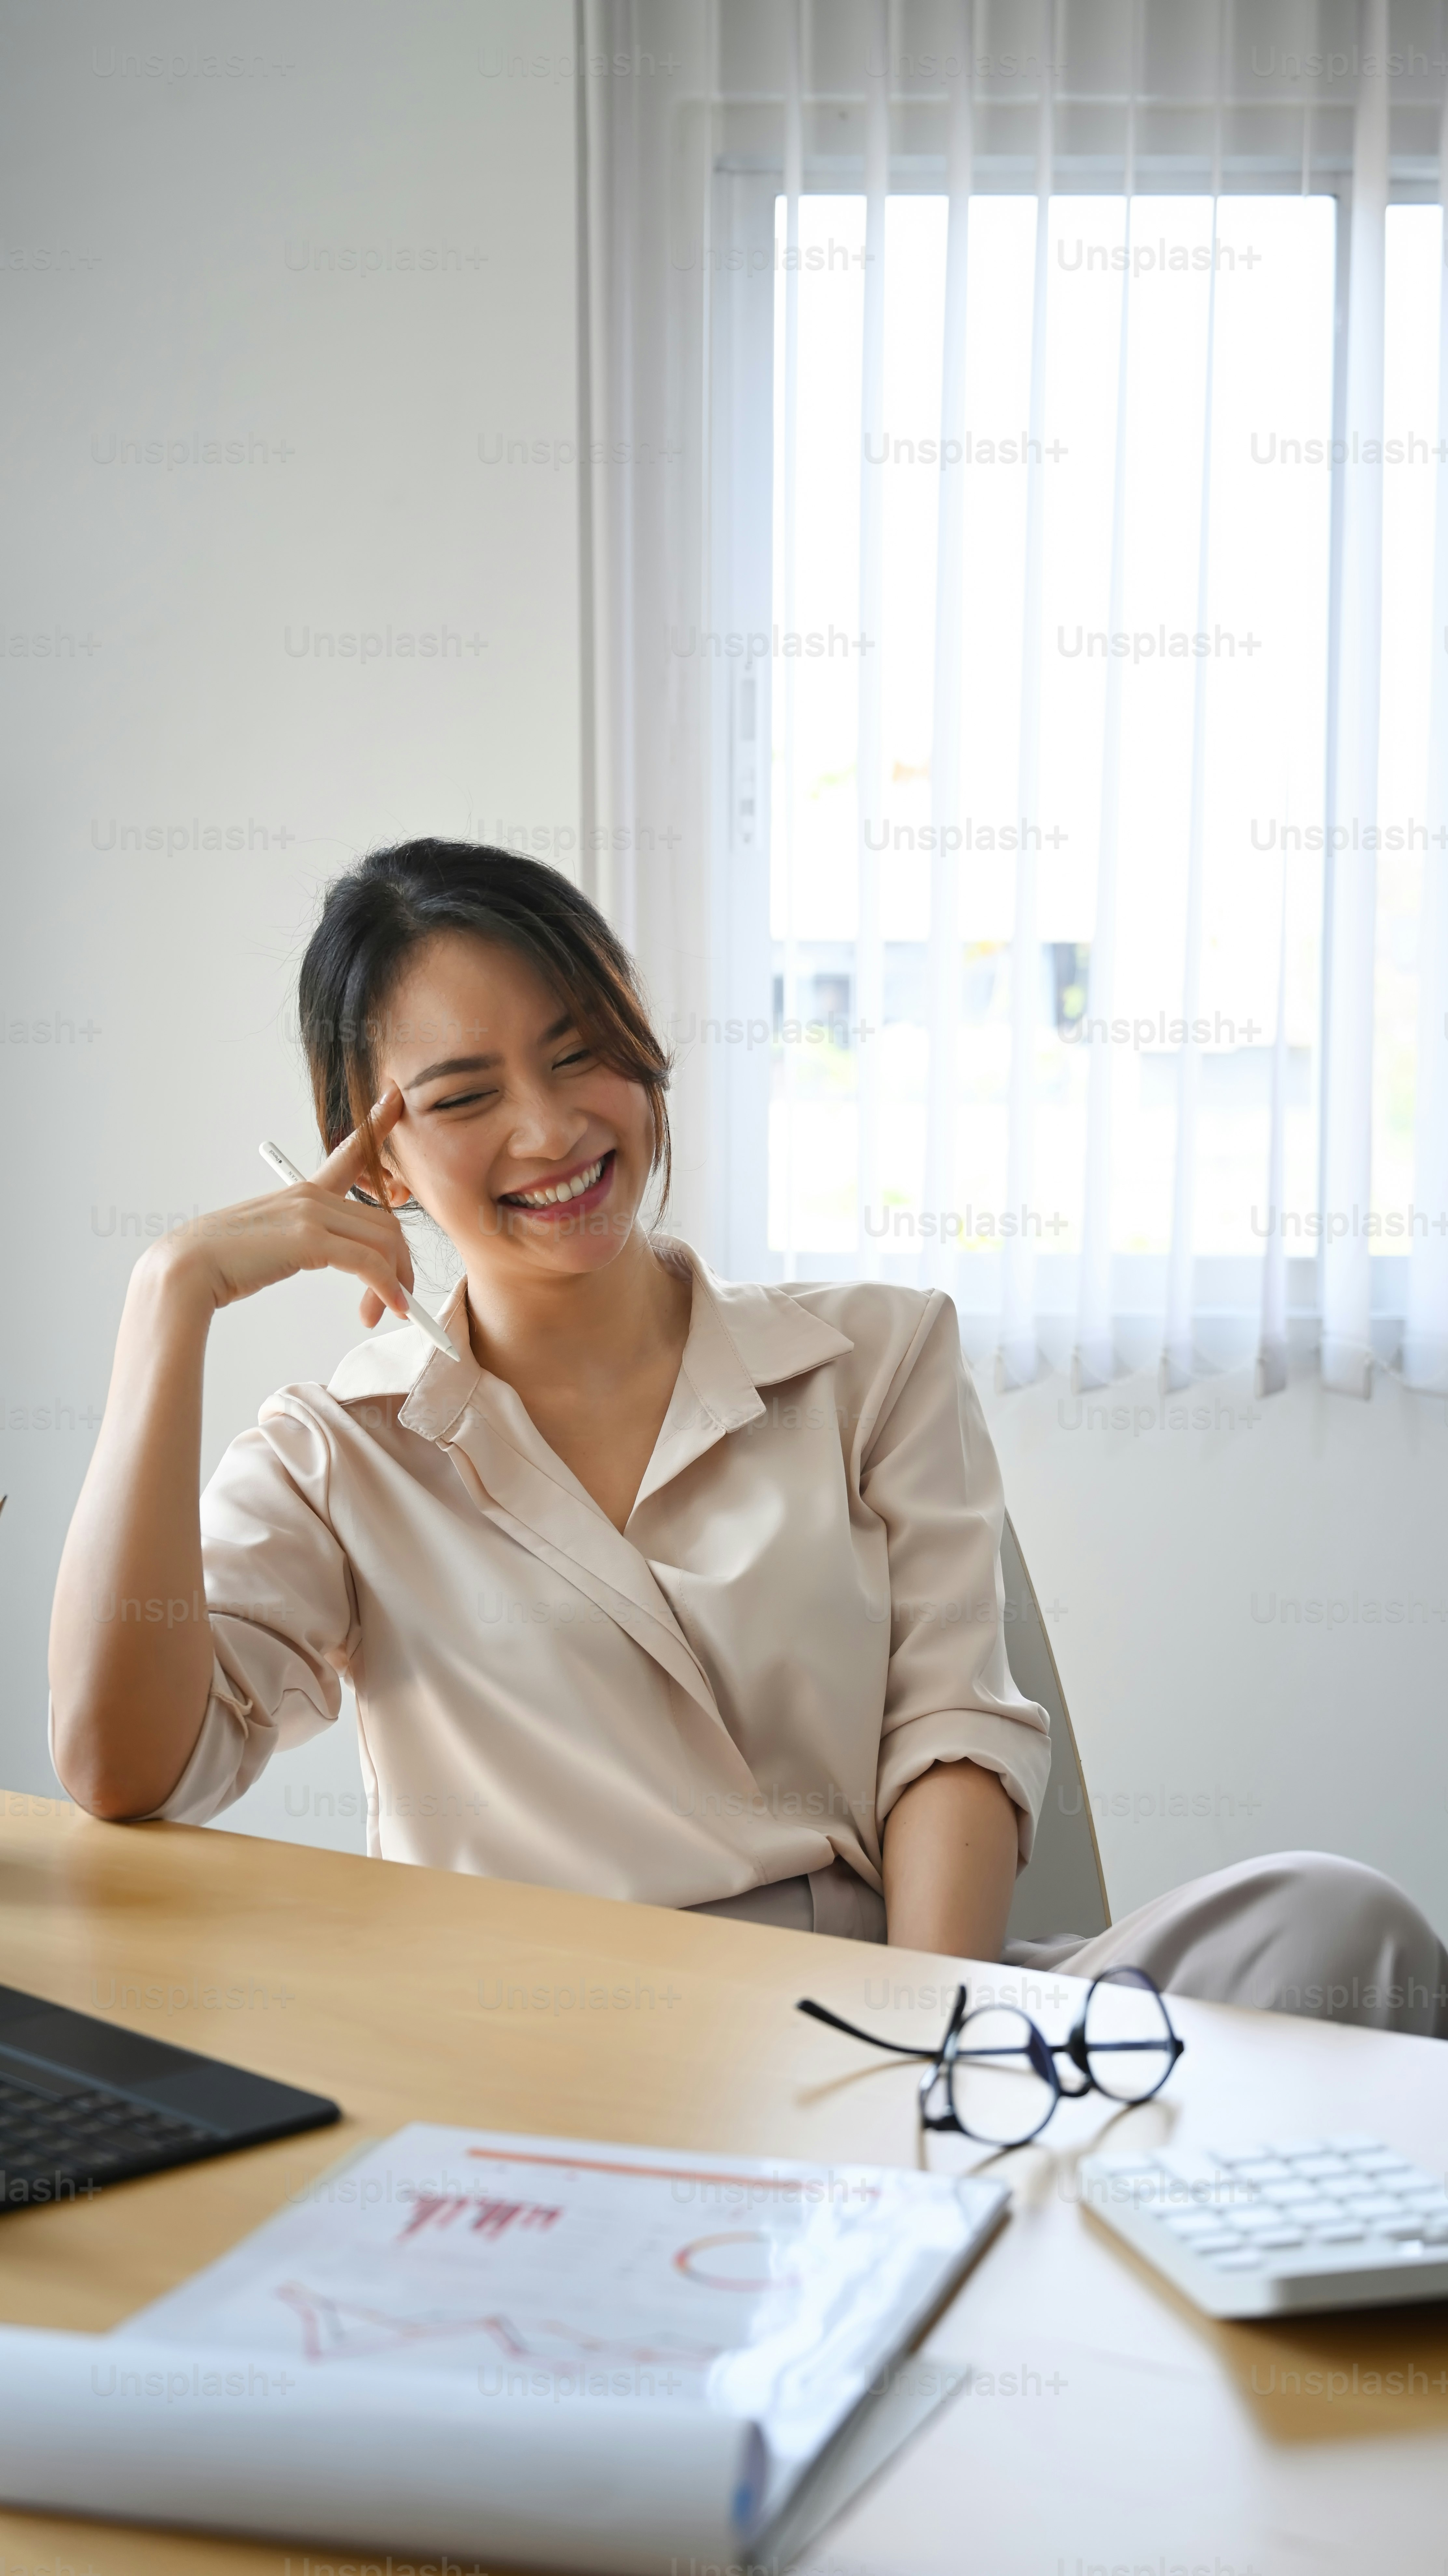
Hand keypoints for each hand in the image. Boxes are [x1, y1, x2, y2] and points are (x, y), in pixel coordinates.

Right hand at [148, 1084, 415, 1326]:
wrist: (187, 1268)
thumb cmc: (225, 1261)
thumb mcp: (271, 1240)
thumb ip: (300, 1238)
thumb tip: (320, 1253)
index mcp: (304, 1192)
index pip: (349, 1153)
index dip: (377, 1125)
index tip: (396, 1100)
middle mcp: (311, 1195)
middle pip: (385, 1222)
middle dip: (400, 1265)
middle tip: (399, 1299)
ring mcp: (310, 1213)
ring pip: (384, 1242)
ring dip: (395, 1282)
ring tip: (392, 1311)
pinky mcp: (309, 1240)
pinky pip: (370, 1263)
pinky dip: (388, 1287)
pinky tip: (391, 1307)